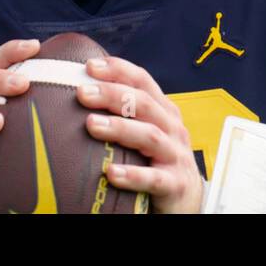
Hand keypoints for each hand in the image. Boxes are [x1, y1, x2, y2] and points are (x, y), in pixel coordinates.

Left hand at [76, 56, 203, 213]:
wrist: (186, 199)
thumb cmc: (156, 159)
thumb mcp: (144, 131)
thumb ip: (123, 114)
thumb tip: (79, 94)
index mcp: (163, 110)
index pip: (143, 81)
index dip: (119, 70)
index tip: (90, 66)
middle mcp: (172, 128)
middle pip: (144, 104)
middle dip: (113, 95)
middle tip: (83, 93)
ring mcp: (175, 156)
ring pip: (150, 136)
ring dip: (120, 128)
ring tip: (91, 125)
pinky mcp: (175, 184)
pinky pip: (155, 179)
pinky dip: (134, 175)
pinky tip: (112, 172)